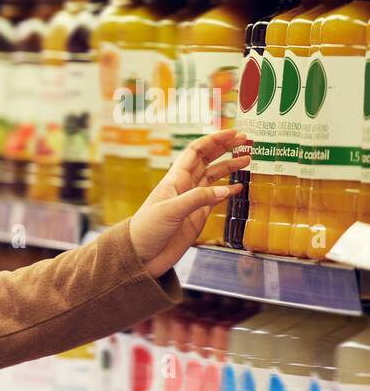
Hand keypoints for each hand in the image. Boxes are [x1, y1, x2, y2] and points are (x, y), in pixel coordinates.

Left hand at [129, 129, 249, 278]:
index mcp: (175, 180)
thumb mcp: (171, 211)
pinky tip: (239, 186)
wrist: (141, 257)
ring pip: (213, 177)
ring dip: (229, 167)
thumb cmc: (147, 230)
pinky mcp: (197, 216)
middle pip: (207, 160)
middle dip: (225, 148)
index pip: (196, 152)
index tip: (234, 134)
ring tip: (248, 160)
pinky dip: (227, 190)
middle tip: (246, 141)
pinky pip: (215, 198)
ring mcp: (191, 201)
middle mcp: (184, 187)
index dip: (214, 140)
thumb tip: (226, 188)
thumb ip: (198, 199)